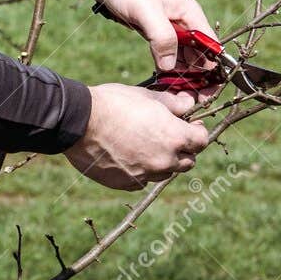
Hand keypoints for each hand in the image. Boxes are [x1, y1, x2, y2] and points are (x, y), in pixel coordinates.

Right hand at [65, 83, 209, 190]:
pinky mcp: (126, 184)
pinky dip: (141, 171)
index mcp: (175, 137)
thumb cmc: (114, 103)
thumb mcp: (147, 96)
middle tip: (169, 136)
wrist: (78, 122)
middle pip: (188, 162)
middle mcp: (164, 161)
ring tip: (145, 144)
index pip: (202, 141)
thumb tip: (189, 103)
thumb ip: (173, 103)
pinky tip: (128, 155)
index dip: (197, 131)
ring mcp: (145, 175)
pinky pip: (142, 180)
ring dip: (162, 161)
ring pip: (164, 173)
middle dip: (183, 150)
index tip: (190, 125)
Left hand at [80, 0, 219, 80]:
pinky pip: (164, 49)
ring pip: (181, 52)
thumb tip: (171, 66)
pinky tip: (161, 75)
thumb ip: (162, 37)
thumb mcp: (146, 10)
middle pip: (198, 52)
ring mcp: (168, 24)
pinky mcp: (153, 27)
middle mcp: (182, 19)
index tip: (207, 88)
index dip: (212, 66)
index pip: (210, 44)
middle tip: (188, 95)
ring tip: (176, 90)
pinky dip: (165, 62)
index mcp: (189, 13)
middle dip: (195, 73)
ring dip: (179, 69)